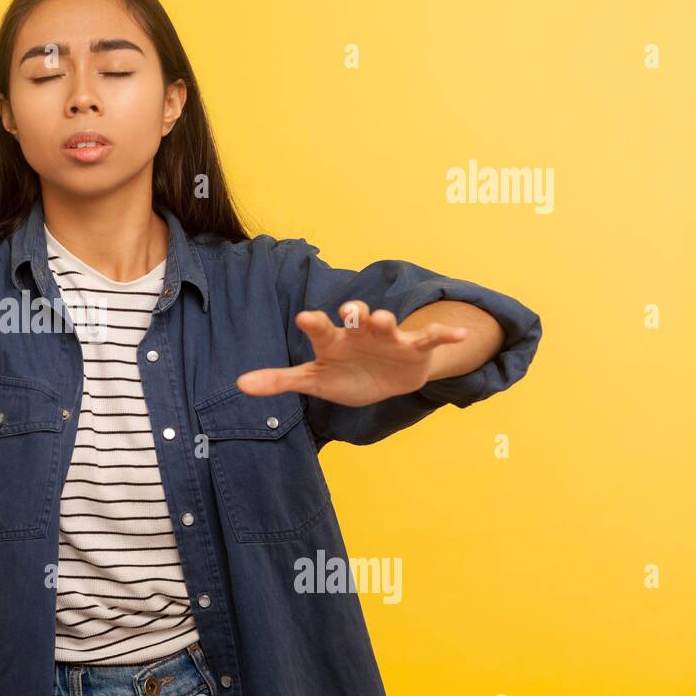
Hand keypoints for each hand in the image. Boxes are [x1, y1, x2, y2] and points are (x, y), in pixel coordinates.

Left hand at [235, 301, 468, 406]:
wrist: (385, 379)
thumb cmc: (344, 374)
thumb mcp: (313, 380)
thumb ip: (280, 380)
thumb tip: (240, 384)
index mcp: (334, 340)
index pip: (321, 329)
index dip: (314, 323)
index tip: (304, 317)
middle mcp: (360, 333)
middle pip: (355, 319)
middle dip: (354, 313)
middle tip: (350, 311)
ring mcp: (388, 338)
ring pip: (387, 324)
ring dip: (386, 320)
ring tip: (383, 319)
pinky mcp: (414, 348)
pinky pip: (429, 339)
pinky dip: (443, 336)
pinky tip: (456, 335)